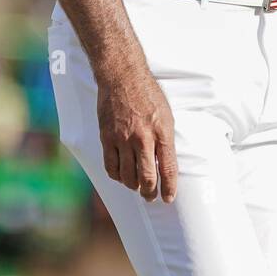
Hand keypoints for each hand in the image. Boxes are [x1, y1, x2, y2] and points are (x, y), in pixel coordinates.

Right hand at [96, 60, 177, 202]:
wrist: (122, 77)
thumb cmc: (148, 95)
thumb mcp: (166, 116)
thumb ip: (166, 141)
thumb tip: (164, 165)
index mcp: (162, 132)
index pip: (168, 169)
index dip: (169, 188)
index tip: (168, 198)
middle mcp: (143, 138)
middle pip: (146, 177)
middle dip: (150, 192)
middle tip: (151, 196)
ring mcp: (123, 138)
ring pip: (127, 176)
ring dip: (133, 186)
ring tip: (137, 186)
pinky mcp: (107, 137)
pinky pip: (110, 166)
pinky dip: (117, 176)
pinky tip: (121, 175)